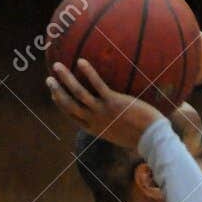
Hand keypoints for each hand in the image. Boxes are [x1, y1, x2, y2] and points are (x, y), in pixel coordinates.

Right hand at [47, 59, 162, 147]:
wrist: (152, 140)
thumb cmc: (141, 137)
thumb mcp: (120, 135)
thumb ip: (112, 126)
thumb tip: (113, 119)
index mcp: (95, 129)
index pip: (72, 116)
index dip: (61, 104)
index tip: (54, 95)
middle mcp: (94, 120)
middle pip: (68, 105)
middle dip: (56, 91)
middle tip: (48, 79)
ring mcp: (103, 111)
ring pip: (77, 93)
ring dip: (65, 79)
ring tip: (57, 66)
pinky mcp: (114, 102)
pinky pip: (97, 84)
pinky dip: (88, 73)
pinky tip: (81, 61)